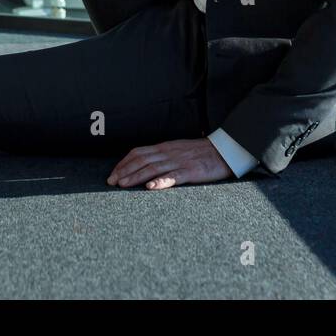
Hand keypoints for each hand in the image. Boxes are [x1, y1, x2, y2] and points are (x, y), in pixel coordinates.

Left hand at [106, 138, 233, 189]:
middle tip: (111, 182)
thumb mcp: (178, 150)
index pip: (139, 153)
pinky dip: (161, 181)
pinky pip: (174, 177)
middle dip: (125, 171)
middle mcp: (169, 153)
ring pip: (153, 168)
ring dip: (136, 176)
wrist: (224, 150)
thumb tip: (144, 164)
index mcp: (165, 147)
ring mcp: (179, 162)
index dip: (124, 163)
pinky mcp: (191, 172)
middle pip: (142, 160)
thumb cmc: (200, 153)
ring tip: (123, 184)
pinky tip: (151, 187)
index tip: (113, 173)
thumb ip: (162, 156)